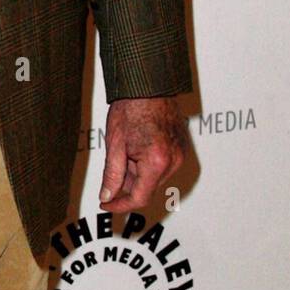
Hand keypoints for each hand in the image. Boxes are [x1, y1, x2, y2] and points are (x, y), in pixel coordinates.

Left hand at [99, 96, 188, 213]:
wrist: (148, 84)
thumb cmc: (131, 107)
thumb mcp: (115, 143)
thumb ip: (112, 174)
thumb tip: (107, 196)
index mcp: (156, 162)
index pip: (139, 198)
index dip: (120, 205)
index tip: (107, 204)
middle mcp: (174, 161)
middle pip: (148, 187)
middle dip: (129, 181)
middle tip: (117, 159)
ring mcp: (180, 154)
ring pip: (155, 177)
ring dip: (139, 171)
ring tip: (128, 145)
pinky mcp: (182, 148)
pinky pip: (164, 166)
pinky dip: (150, 162)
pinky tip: (139, 143)